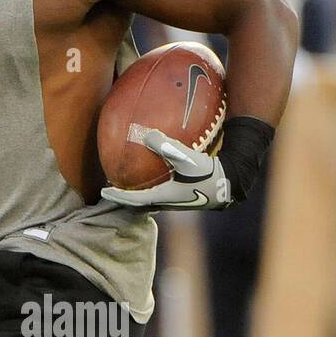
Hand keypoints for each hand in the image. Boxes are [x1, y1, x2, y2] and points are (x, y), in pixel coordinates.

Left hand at [100, 129, 231, 210]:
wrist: (232, 182)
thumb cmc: (209, 172)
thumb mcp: (186, 158)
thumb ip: (165, 146)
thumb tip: (144, 134)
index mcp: (164, 196)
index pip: (134, 200)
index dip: (118, 196)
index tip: (104, 191)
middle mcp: (169, 201)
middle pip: (142, 202)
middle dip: (127, 197)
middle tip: (114, 188)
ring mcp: (179, 198)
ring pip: (154, 197)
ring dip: (142, 191)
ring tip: (134, 181)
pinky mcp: (188, 193)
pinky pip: (167, 188)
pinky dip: (158, 182)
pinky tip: (162, 168)